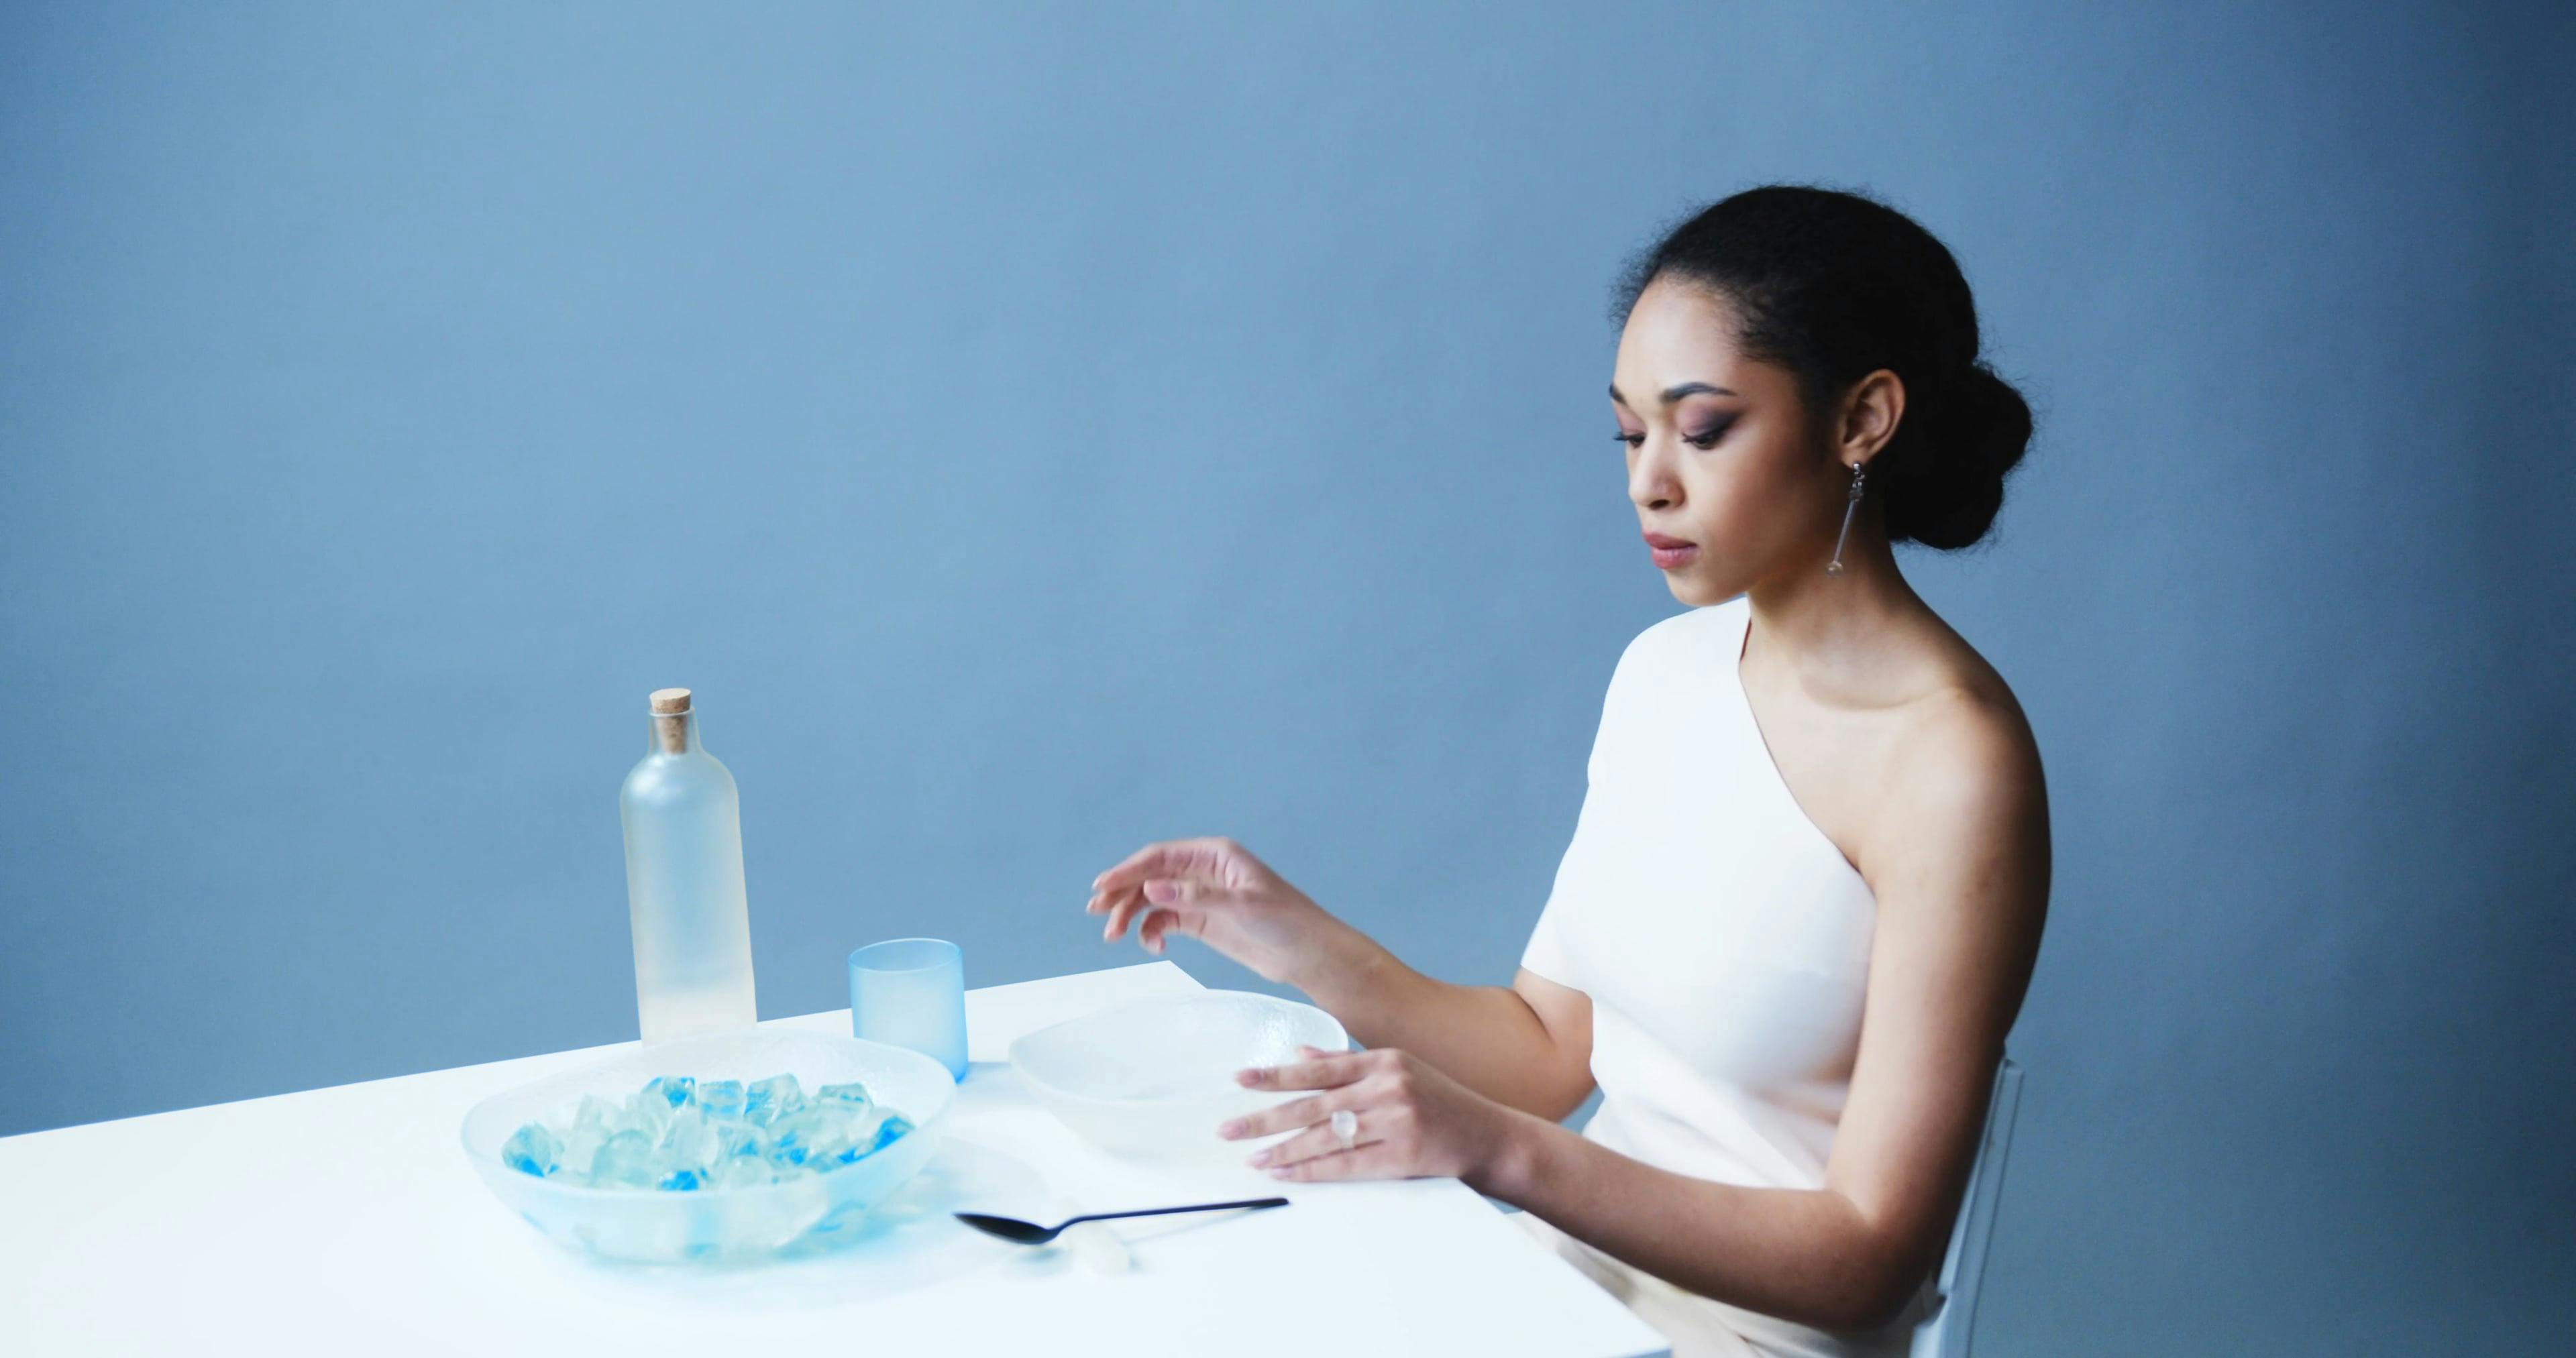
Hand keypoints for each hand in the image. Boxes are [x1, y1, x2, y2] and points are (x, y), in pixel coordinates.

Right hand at [1086, 836, 1343, 984]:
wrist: (1309, 955)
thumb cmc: (1286, 922)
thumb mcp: (1242, 907)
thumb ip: (1195, 898)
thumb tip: (1151, 888)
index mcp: (1214, 855)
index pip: (1160, 857)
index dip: (1128, 870)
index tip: (1102, 887)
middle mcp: (1203, 871)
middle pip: (1150, 877)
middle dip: (1122, 893)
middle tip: (1097, 913)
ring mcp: (1201, 896)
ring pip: (1153, 900)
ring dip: (1131, 915)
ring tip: (1113, 936)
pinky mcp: (1202, 921)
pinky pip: (1165, 920)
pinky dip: (1153, 932)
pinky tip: (1154, 947)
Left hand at [1217, 1045, 1522, 1188]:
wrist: (1489, 1135)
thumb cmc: (1440, 1102)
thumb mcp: (1398, 1070)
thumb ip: (1347, 1064)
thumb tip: (1299, 1054)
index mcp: (1381, 1060)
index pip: (1317, 1068)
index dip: (1275, 1075)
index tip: (1240, 1080)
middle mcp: (1386, 1085)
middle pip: (1312, 1103)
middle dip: (1264, 1118)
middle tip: (1228, 1129)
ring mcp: (1395, 1120)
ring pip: (1325, 1136)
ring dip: (1284, 1150)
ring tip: (1253, 1158)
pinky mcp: (1403, 1154)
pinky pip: (1346, 1165)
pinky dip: (1313, 1170)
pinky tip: (1288, 1173)